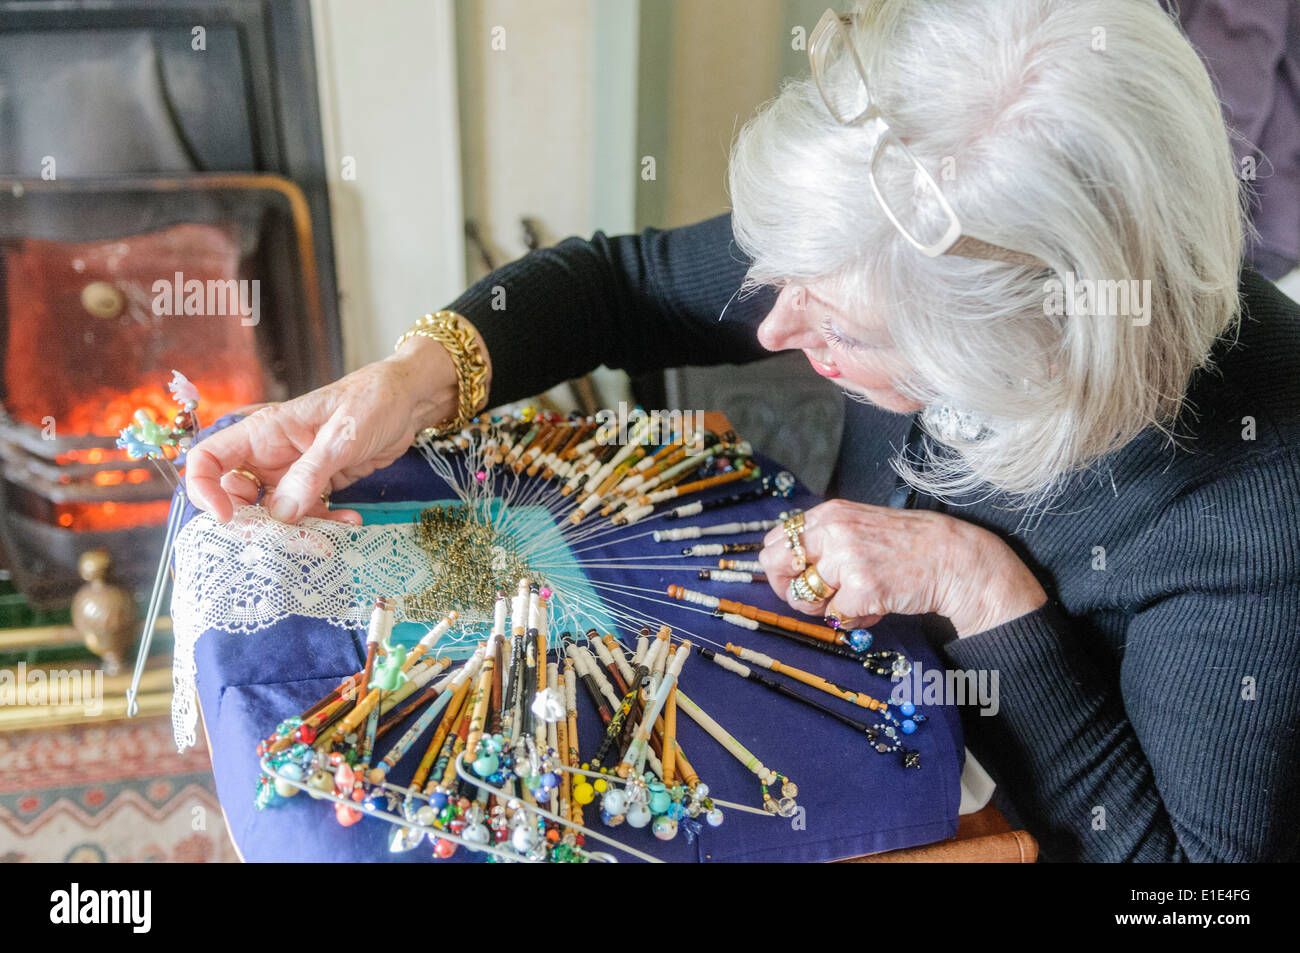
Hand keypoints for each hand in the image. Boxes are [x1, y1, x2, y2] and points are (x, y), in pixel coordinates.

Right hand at [186, 333, 486, 523]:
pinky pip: (307, 514)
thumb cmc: (372, 401)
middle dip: (256, 524)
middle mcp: (271, 454)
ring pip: (275, 513)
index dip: (205, 490)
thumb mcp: (343, 436)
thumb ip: (311, 473)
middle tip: (286, 541)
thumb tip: (281, 514)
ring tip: (329, 537)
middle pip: (237, 497)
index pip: (208, 459)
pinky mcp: (318, 485)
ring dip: (297, 531)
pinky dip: (324, 525)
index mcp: (264, 432)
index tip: (228, 518)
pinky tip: (351, 522)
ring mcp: (293, 472)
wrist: (408, 401)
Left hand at [760, 499, 1046, 637]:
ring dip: (827, 609)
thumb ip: (823, 540)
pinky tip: (875, 606)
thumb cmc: (905, 547)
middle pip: (776, 566)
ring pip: (805, 598)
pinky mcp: (864, 588)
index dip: (778, 567)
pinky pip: (837, 618)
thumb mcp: (858, 527)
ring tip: (856, 599)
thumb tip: (780, 566)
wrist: (952, 559)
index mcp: (829, 514)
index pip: (776, 540)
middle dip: (789, 590)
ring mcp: (847, 559)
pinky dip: (854, 620)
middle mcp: (833, 532)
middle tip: (815, 600)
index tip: (793, 580)